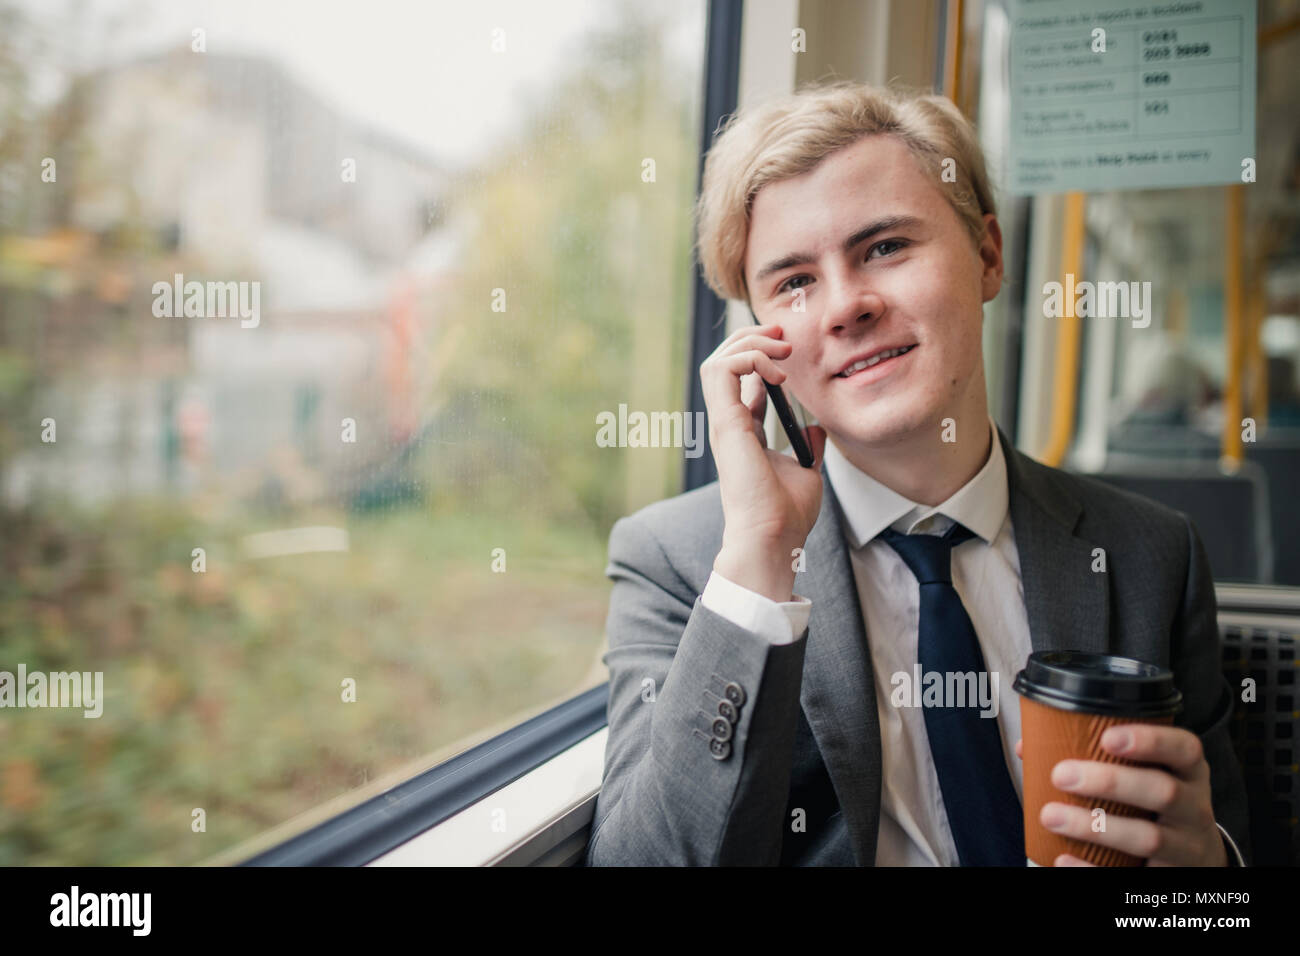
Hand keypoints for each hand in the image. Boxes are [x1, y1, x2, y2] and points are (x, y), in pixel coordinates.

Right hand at [700, 321, 826, 601]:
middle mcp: (729, 423)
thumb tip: (815, 427)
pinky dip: (749, 359)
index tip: (789, 351)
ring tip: (779, 348)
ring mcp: (724, 422)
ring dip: (748, 344)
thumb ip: (808, 445)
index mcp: (744, 432)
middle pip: (724, 363)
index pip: (743, 381)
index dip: (762, 357)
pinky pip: (723, 371)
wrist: (774, 537)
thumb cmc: (786, 515)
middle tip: (782, 336)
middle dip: (751, 339)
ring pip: (717, 361)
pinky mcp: (725, 423)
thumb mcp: (807, 471)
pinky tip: (777, 372)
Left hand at [1013, 727, 1227, 865]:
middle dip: (1111, 782)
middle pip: (1163, 792)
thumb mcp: (1145, 774)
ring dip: (1095, 827)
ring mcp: (1186, 846)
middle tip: (1061, 775)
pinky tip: (1064, 859)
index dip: (1151, 740)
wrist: (1196, 857)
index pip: (1184, 749)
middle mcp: (1193, 808)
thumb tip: (1028, 746)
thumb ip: (1094, 754)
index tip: (1108, 737)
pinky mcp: (1170, 876)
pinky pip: (1132, 876)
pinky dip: (1094, 869)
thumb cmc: (1154, 803)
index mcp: (1187, 772)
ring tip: (1051, 816)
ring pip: (1149, 837)